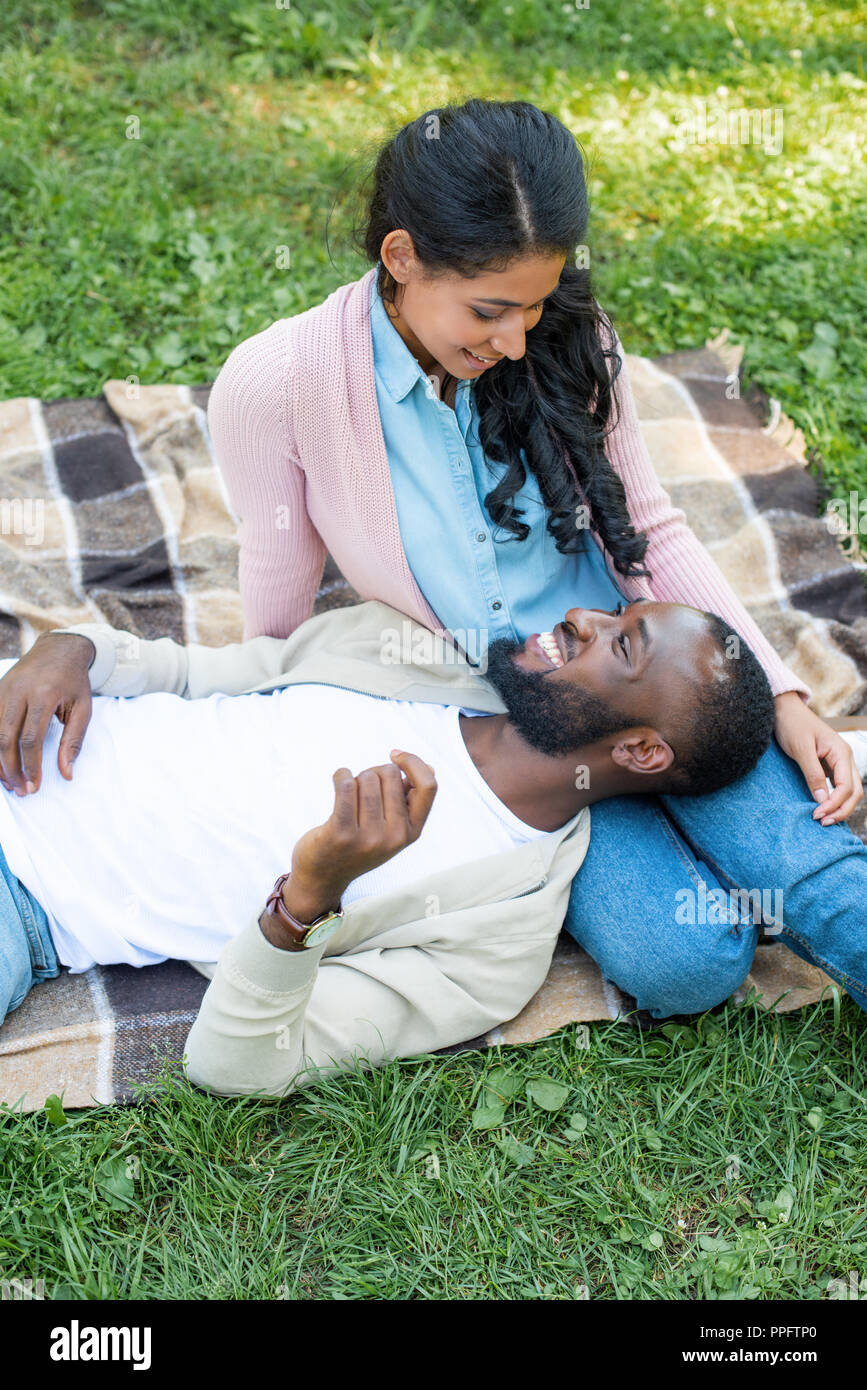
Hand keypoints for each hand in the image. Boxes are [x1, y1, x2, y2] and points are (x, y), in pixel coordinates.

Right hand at [0, 633, 94, 794]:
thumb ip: (74, 741)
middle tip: (21, 790)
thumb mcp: (83, 709)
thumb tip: (66, 774)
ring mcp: (2, 690)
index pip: (30, 739)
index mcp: (42, 694)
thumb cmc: (73, 682)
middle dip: (10, 769)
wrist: (58, 649)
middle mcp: (17, 692)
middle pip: (5, 738)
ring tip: (8, 782)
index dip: (31, 766)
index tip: (34, 786)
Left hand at [289, 750, 437, 903]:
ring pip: (367, 778)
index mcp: (412, 832)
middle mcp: (394, 837)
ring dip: (355, 779)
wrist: (323, 876)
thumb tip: (429, 767)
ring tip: (348, 798)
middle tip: (362, 791)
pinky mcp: (341, 833)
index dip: (413, 762)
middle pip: (390, 774)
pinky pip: (346, 786)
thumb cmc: (358, 843)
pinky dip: (341, 775)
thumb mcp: (391, 828)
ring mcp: (368, 837)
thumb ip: (407, 801)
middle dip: (374, 772)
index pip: (428, 787)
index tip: (395, 755)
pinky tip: (339, 779)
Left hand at [774, 691, 863, 825]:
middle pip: (855, 792)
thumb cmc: (792, 725)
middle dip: (841, 810)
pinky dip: (834, 800)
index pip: (847, 786)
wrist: (785, 710)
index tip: (817, 814)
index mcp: (842, 752)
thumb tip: (822, 799)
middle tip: (822, 823)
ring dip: (840, 807)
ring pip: (850, 791)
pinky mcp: (830, 766)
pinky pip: (839, 787)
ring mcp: (839, 762)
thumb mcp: (801, 749)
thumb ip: (812, 773)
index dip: (835, 804)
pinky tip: (823, 809)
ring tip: (822, 819)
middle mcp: (845, 758)